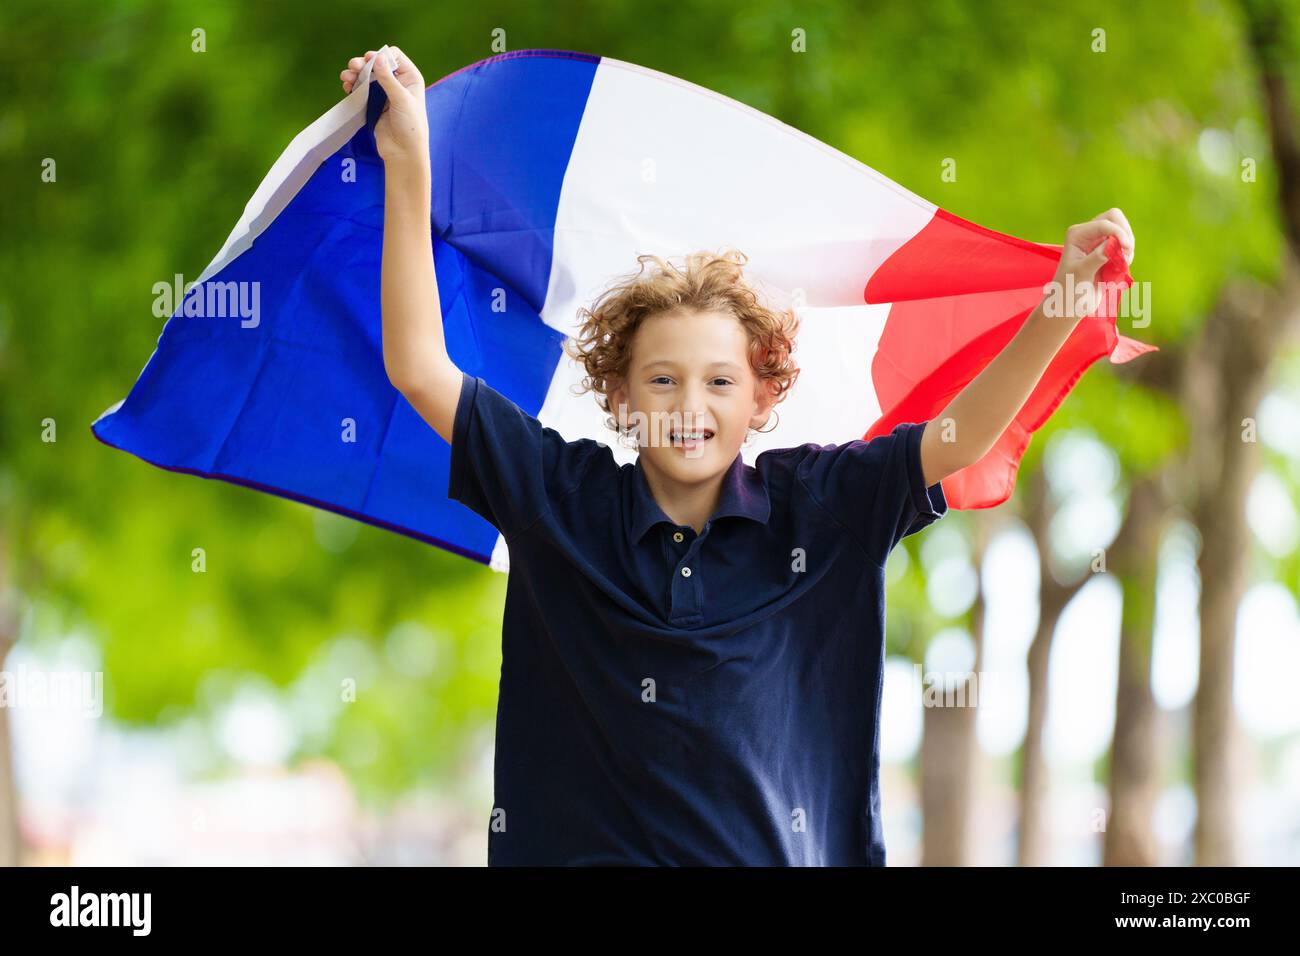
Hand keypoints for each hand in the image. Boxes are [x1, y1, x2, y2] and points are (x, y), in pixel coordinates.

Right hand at [340, 47, 428, 164]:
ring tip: (345, 77)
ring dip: (356, 74)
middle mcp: (398, 82)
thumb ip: (388, 79)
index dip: (380, 56)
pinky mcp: (375, 103)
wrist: (403, 152)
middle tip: (352, 67)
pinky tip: (347, 87)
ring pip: (368, 76)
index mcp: (410, 78)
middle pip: (377, 64)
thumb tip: (377, 57)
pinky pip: (362, 88)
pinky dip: (354, 85)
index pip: (394, 56)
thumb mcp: (400, 99)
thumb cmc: (409, 126)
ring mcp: (385, 92)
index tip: (369, 61)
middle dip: (364, 64)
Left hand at [1044, 208, 1136, 320]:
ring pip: (1123, 230)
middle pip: (1115, 217)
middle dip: (1125, 234)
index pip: (1105, 223)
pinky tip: (1120, 267)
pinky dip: (1128, 254)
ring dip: (1127, 246)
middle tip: (1126, 255)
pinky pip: (1125, 245)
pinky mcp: (1107, 251)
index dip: (1119, 234)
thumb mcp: (1081, 274)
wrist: (1069, 306)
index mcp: (1077, 234)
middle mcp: (1087, 234)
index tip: (1126, 251)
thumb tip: (1113, 243)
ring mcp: (1098, 241)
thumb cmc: (1069, 291)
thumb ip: (1097, 257)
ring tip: (1122, 264)